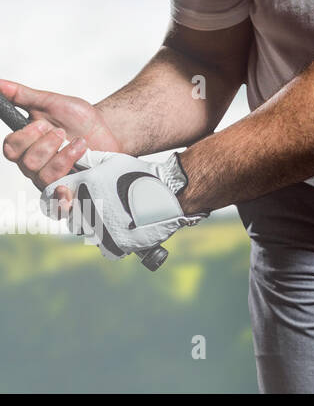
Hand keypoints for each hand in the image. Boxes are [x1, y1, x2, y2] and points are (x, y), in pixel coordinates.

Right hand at [0, 79, 122, 190]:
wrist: (110, 131)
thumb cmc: (79, 119)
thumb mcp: (53, 103)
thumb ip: (24, 96)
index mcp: (26, 146)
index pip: (10, 148)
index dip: (26, 137)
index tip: (43, 124)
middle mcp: (33, 166)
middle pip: (27, 163)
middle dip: (47, 145)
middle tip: (62, 132)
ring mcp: (50, 180)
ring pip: (44, 176)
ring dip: (64, 157)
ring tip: (80, 143)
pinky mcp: (69, 189)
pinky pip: (58, 203)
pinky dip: (61, 198)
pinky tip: (69, 185)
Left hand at [42, 149, 208, 260]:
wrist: (172, 191)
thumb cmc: (142, 173)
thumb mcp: (114, 160)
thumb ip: (89, 160)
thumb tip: (72, 158)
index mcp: (84, 185)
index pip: (50, 196)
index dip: (59, 195)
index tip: (70, 195)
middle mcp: (87, 207)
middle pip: (69, 215)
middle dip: (81, 211)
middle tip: (106, 204)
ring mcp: (99, 228)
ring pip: (85, 232)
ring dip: (96, 226)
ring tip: (118, 215)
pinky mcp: (113, 243)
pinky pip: (103, 246)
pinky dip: (112, 241)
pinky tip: (124, 229)